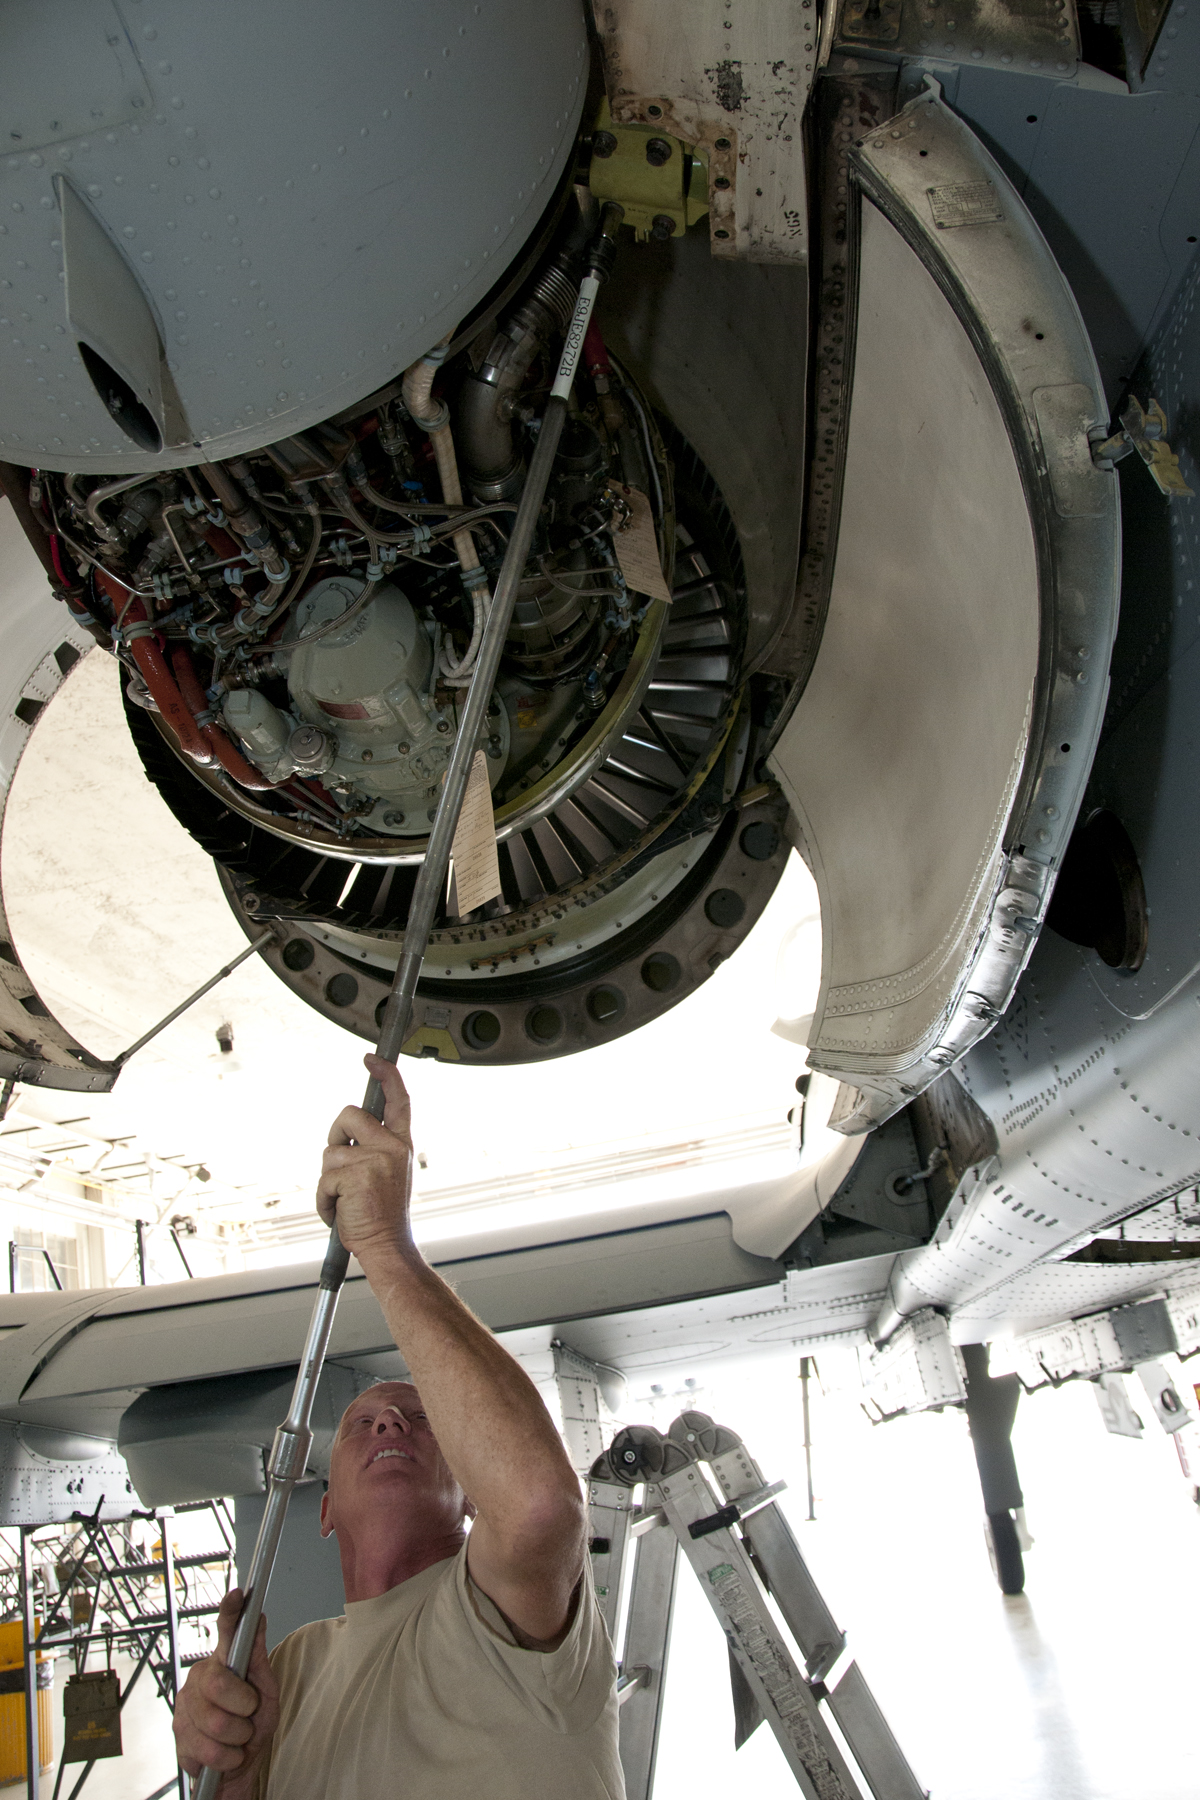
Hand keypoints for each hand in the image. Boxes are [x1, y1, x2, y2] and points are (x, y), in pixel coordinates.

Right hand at [174, 1589, 278, 1791]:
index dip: (230, 1613)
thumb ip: (258, 1658)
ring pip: (216, 1723)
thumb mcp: (265, 1692)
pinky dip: (227, 1757)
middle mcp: (199, 1679)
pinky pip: (208, 1750)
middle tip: (248, 1714)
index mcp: (223, 1662)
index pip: (226, 1632)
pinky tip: (225, 1752)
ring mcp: (185, 1707)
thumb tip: (260, 1618)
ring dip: (238, 1737)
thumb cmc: (252, 1726)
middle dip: (243, 1708)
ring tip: (237, 1736)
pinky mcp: (177, 1736)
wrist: (236, 1769)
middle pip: (218, 1685)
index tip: (237, 1595)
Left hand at [316, 1054, 414, 1262]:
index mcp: (401, 1144)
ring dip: (328, 1178)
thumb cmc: (382, 1213)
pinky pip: (323, 1179)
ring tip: (345, 1199)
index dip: (386, 1075)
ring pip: (330, 1151)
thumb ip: (375, 1147)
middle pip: (349, 1114)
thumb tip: (347, 1132)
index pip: (398, 1099)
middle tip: (340, 1164)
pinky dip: (324, 1200)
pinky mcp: (355, 1176)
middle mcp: (391, 1147)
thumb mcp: (389, 1172)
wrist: (386, 1245)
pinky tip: (340, 1211)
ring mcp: (375, 1160)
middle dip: (335, 1135)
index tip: (373, 1059)